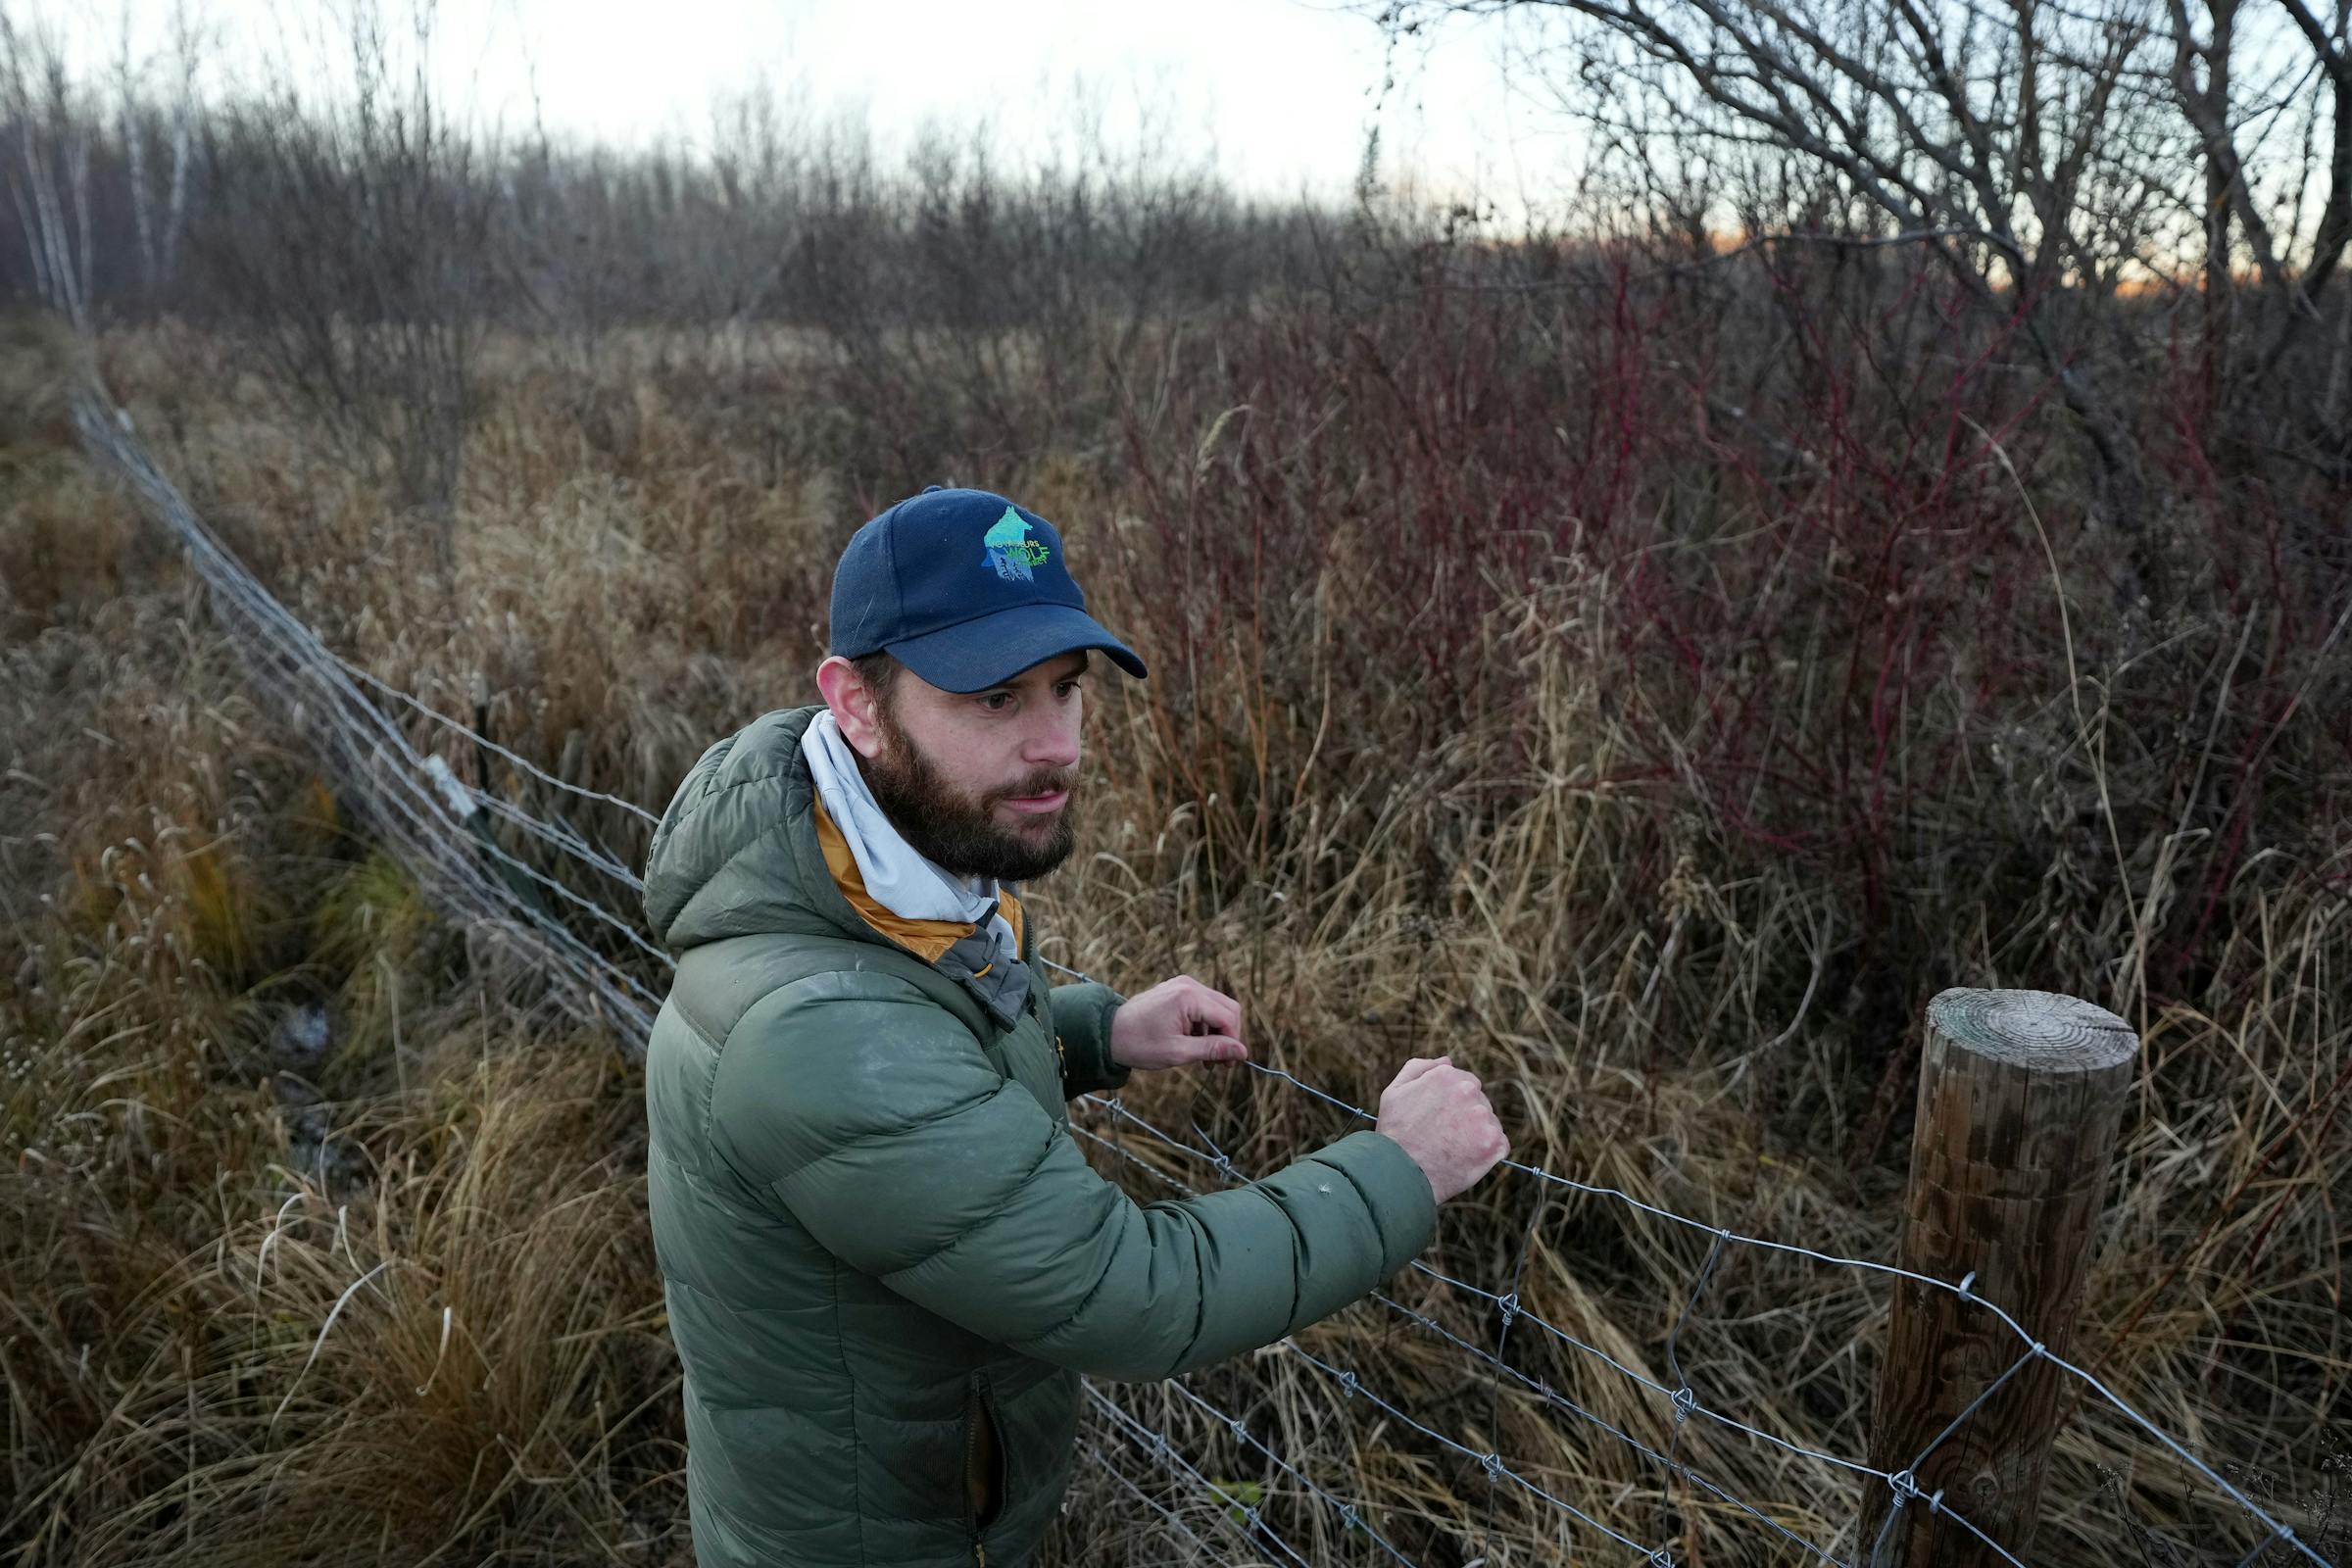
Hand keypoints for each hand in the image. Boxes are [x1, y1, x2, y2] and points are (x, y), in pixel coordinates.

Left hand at [1107, 975, 1249, 1070]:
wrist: (1108, 1033)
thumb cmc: (1139, 1044)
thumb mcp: (1178, 1052)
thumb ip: (1212, 1050)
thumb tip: (1242, 1052)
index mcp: (1189, 997)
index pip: (1228, 1017)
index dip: (1233, 1041)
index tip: (1228, 1065)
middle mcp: (1188, 984)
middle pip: (1227, 1008)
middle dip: (1227, 1035)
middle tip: (1218, 1063)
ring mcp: (1182, 985)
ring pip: (1217, 1007)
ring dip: (1216, 1031)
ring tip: (1203, 1057)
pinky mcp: (1177, 990)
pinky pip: (1202, 1005)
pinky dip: (1204, 1024)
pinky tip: (1193, 1043)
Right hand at [1375, 1055, 1508, 1204]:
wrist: (1400, 1173)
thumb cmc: (1394, 1134)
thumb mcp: (1394, 1091)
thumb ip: (1419, 1068)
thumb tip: (1447, 1060)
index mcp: (1447, 1075)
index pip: (1465, 1084)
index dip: (1453, 1104)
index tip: (1441, 1120)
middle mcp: (1469, 1091)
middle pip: (1479, 1103)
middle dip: (1466, 1118)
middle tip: (1445, 1137)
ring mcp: (1483, 1117)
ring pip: (1489, 1123)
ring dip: (1477, 1134)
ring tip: (1453, 1150)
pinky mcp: (1494, 1143)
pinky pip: (1500, 1145)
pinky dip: (1487, 1153)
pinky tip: (1467, 1159)